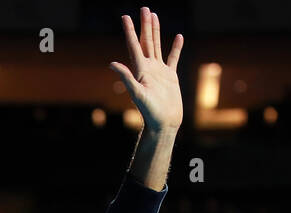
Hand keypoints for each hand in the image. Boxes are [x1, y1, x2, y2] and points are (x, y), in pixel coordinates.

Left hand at [110, 7, 183, 132]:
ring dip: (156, 31)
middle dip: (144, 25)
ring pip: (157, 46)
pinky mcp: (170, 76)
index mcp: (140, 70)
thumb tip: (112, 63)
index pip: (134, 46)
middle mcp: (148, 68)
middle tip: (144, 8)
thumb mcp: (137, 94)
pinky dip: (176, 47)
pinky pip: (173, 58)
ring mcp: (159, 71)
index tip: (125, 17)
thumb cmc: (150, 112)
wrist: (164, 123)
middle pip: (146, 41)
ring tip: (154, 16)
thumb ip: (126, 78)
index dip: (129, 31)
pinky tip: (178, 36)